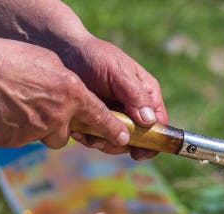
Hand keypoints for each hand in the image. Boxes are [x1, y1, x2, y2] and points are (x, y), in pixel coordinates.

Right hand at [0, 37, 129, 149]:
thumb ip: (66, 85)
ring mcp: (34, 132)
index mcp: (71, 95)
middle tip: (39, 108)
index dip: (113, 130)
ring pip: (41, 137)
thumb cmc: (13, 58)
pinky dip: (9, 128)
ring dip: (34, 128)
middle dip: (56, 127)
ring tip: (16, 106)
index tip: (124, 139)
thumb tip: (74, 98)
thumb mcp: (50, 63)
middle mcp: (57, 117)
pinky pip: (16, 138)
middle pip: (65, 134)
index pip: (101, 118)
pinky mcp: (12, 141)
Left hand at [62, 36, 168, 159]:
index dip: (153, 142)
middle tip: (102, 139)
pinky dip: (88, 138)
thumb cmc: (95, 55)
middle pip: (138, 140)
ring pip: (117, 142)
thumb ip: (135, 95)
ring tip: (86, 132)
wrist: (63, 51)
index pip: (160, 126)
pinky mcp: (96, 121)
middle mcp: (134, 110)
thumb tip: (150, 121)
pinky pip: (98, 138)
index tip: (139, 152)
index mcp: (147, 96)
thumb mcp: (118, 71)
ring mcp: (115, 117)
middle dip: (121, 144)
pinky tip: (76, 129)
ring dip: (102, 141)